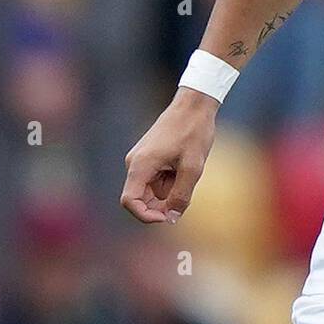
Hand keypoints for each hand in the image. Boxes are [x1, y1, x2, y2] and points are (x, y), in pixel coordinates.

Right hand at [120, 89, 216, 222]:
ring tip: (187, 172)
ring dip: (170, 190)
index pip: (130, 201)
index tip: (167, 217)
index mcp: (140, 165)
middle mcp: (135, 164)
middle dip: (162, 204)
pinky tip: (184, 166)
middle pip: (141, 198)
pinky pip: (156, 179)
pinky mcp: (148, 157)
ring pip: (151, 190)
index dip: (146, 215)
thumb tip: (172, 218)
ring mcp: (140, 160)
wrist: (194, 105)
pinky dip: (170, 181)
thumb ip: (182, 195)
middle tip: (186, 197)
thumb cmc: (193, 132)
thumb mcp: (193, 167)